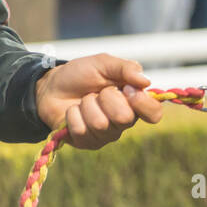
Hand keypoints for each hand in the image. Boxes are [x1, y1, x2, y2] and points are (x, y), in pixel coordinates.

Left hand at [33, 54, 165, 149]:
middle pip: (124, 118)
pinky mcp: (87, 143)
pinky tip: (72, 111)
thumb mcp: (103, 63)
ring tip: (83, 100)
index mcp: (135, 102)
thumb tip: (146, 82)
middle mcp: (124, 121)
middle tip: (97, 92)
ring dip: (86, 106)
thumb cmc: (81, 74)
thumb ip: (126, 68)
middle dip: (105, 99)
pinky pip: (81, 130)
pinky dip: (72, 115)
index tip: (126, 89)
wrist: (50, 86)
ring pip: (100, 124)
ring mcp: (106, 134)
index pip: (155, 114)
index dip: (142, 103)